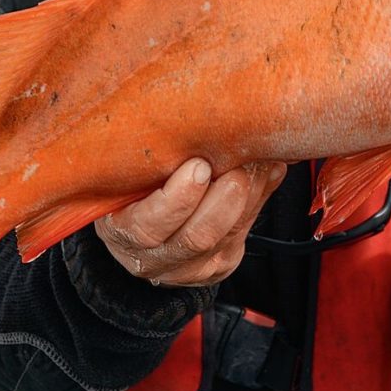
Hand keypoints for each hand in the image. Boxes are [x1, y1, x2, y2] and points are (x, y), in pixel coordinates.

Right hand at [94, 158, 287, 286]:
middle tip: (237, 165)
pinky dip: (261, 196)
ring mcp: (192, 266)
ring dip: (250, 193)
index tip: (199, 166)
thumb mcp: (125, 174)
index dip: (177, 199)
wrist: (142, 227)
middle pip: (197, 236)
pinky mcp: (221, 263)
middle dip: (224, 198)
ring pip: (228, 234)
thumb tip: (188, 124)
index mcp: (122, 234)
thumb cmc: (129, 189)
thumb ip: (148, 157)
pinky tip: (268, 170)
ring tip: (258, 160)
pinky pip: (245, 231)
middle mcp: (156, 259)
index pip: (147, 227)